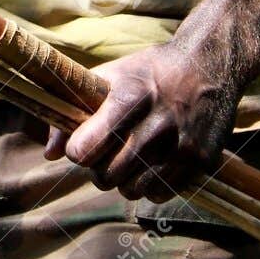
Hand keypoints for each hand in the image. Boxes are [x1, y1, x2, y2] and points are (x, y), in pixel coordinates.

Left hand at [43, 39, 240, 202]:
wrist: (209, 63)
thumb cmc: (150, 71)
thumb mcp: (111, 76)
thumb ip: (75, 110)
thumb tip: (50, 154)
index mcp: (129, 97)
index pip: (85, 148)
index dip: (78, 151)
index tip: (81, 145)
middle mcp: (156, 123)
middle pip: (107, 175)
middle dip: (100, 170)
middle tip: (106, 156)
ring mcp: (181, 145)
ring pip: (133, 190)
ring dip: (125, 181)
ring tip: (130, 159)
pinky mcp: (200, 161)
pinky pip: (161, 194)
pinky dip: (151, 186)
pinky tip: (154, 163)